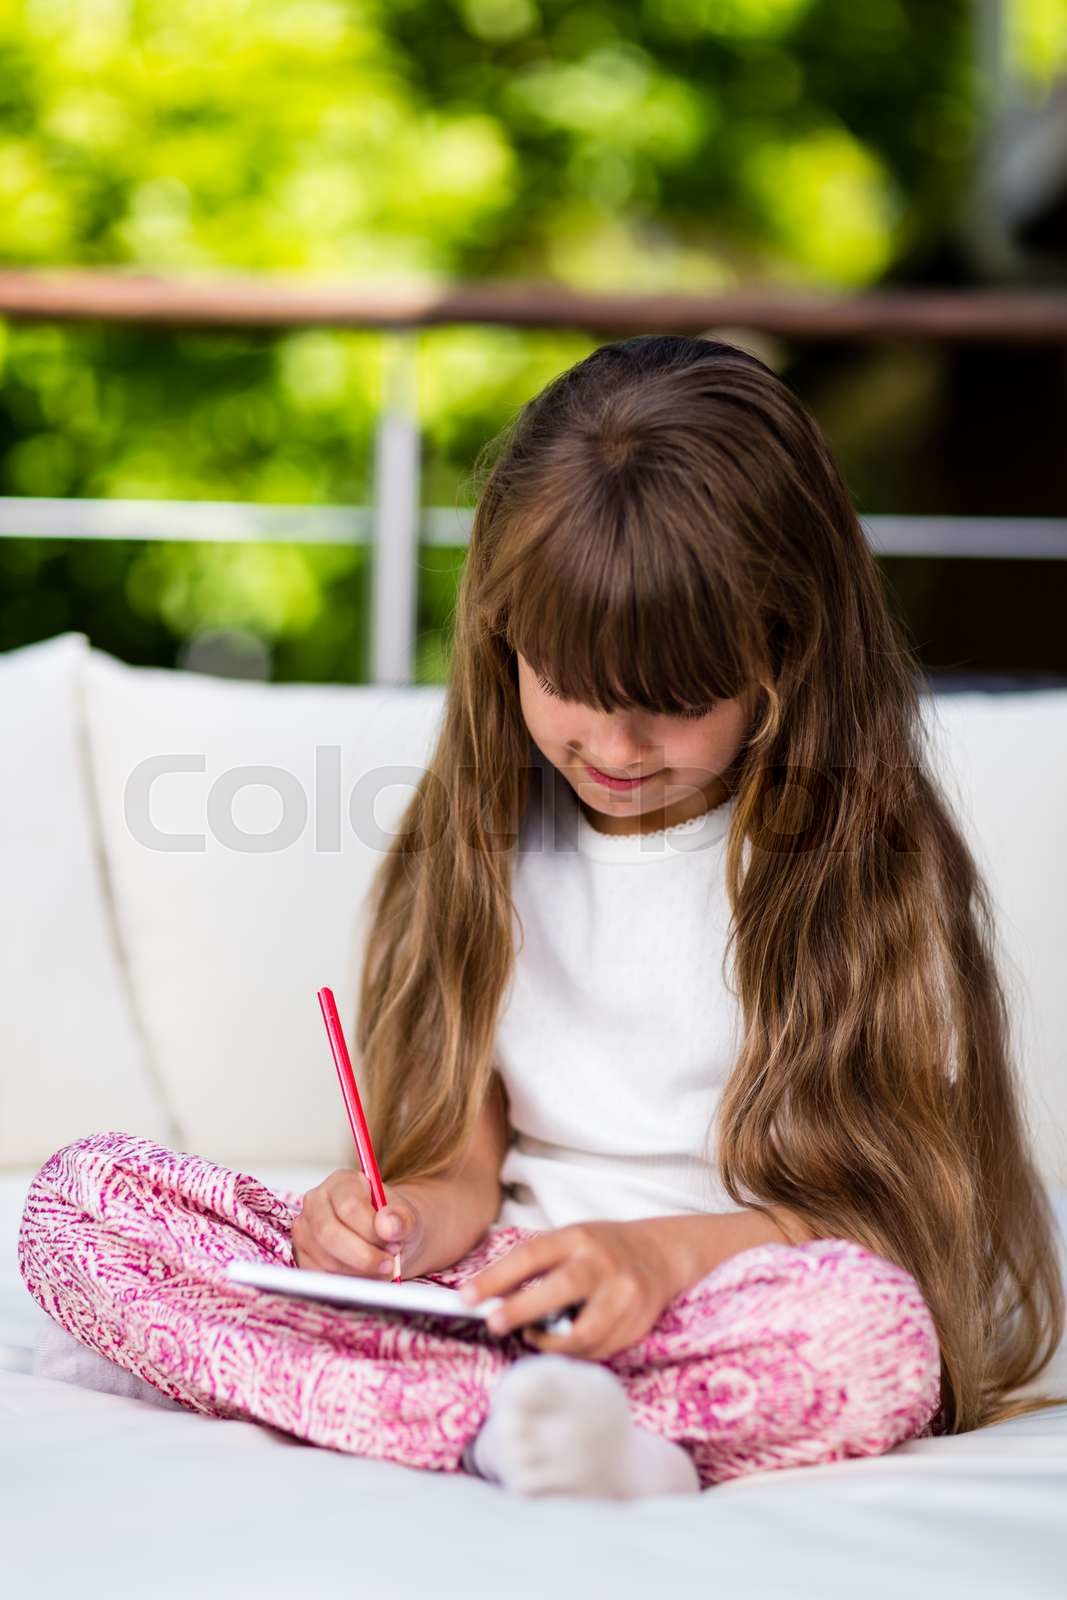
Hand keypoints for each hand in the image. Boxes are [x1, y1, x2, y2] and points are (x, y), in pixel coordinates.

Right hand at [291, 1169, 424, 1278]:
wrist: (387, 1239)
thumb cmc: (393, 1223)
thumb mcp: (407, 1217)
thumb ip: (402, 1219)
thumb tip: (388, 1225)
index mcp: (342, 1182)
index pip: (349, 1206)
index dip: (372, 1230)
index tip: (393, 1244)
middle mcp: (316, 1201)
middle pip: (329, 1233)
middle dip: (363, 1256)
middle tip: (388, 1264)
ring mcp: (305, 1229)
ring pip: (324, 1258)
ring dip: (358, 1271)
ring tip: (381, 1268)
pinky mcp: (302, 1256)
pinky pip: (320, 1276)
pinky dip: (346, 1282)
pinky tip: (365, 1276)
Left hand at [457, 1219, 678, 1360]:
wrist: (660, 1254)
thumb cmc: (600, 1249)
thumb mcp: (569, 1241)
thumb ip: (537, 1266)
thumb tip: (490, 1299)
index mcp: (578, 1237)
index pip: (531, 1255)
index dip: (496, 1277)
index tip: (466, 1297)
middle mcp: (602, 1263)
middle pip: (561, 1288)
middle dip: (523, 1310)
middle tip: (494, 1324)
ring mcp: (624, 1294)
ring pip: (584, 1332)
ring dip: (551, 1343)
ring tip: (533, 1337)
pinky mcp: (638, 1323)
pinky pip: (600, 1350)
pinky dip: (576, 1353)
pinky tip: (565, 1344)